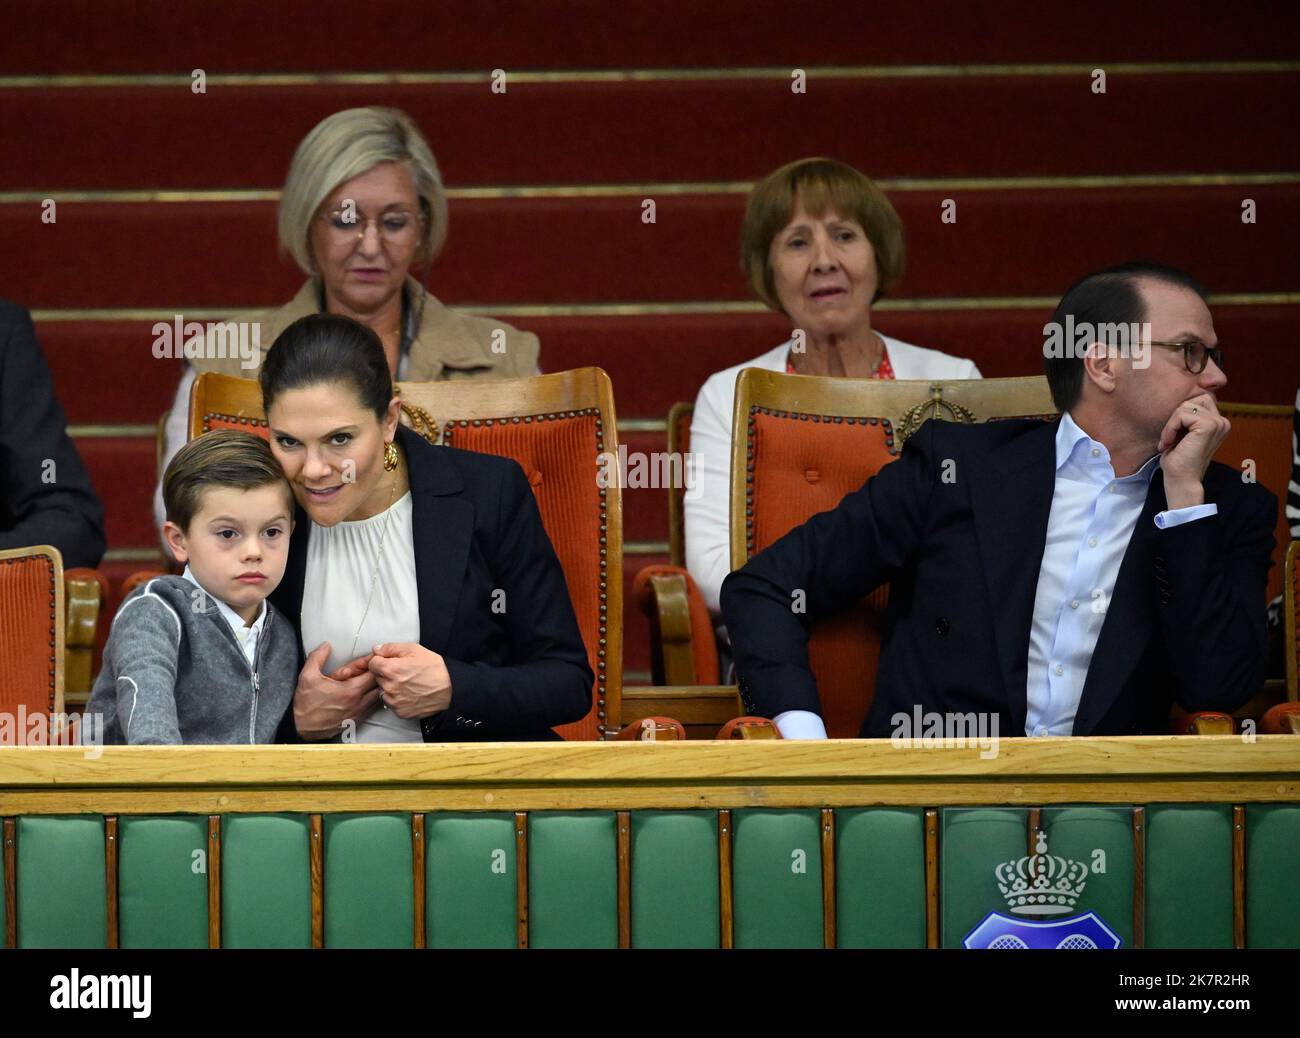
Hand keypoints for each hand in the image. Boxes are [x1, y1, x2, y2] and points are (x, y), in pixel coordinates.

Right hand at [293, 642, 380, 739]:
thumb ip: (318, 657)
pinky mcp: (357, 721)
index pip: (373, 674)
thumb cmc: (305, 704)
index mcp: (350, 691)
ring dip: (375, 688)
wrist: (300, 728)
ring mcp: (359, 714)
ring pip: (378, 698)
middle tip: (369, 669)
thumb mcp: (307, 676)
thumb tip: (326, 645)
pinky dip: (371, 700)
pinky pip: (372, 708)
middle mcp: (359, 703)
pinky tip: (363, 694)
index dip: (372, 665)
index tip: (369, 660)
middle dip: (377, 675)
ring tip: (366, 681)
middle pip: (380, 686)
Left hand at [369, 643, 453, 719]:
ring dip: (390, 686)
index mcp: (391, 669)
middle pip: (377, 677)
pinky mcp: (399, 711)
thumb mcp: (415, 650)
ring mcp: (394, 701)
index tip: (390, 662)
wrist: (450, 690)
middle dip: (386, 673)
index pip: (372, 663)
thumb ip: (391, 648)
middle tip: (403, 672)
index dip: (381, 660)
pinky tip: (409, 693)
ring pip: (383, 690)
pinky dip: (397, 698)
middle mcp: (389, 686)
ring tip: (407, 683)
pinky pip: (391, 702)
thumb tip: (376, 650)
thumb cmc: (434, 669)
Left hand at [1157, 393, 1230, 508]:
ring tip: (1169, 442)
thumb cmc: (1178, 459)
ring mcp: (1218, 423)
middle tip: (1169, 439)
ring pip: (1184, 407)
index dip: (1179, 415)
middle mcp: (1222, 421)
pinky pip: (1181, 414)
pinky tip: (1169, 443)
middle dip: (1175, 418)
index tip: (1173, 435)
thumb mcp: (1182, 432)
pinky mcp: (1209, 426)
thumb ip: (1186, 416)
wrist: (1180, 480)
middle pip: (1191, 400)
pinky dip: (1170, 428)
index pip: (1197, 399)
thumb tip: (1179, 398)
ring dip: (1170, 425)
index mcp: (1217, 422)